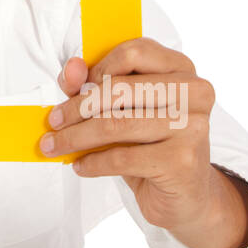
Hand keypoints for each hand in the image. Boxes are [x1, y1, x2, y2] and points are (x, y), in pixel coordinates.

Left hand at [40, 39, 247, 247]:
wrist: (188, 195)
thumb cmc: (153, 144)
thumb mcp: (127, 110)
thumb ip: (97, 83)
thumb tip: (71, 69)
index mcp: (181, 69)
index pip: (133, 52)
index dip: (97, 68)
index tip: (72, 88)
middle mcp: (194, 92)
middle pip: (119, 89)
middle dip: (76, 108)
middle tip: (53, 122)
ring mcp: (192, 126)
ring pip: (115, 124)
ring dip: (75, 137)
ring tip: (55, 146)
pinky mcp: (182, 160)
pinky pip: (121, 157)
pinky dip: (92, 162)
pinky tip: (81, 165)